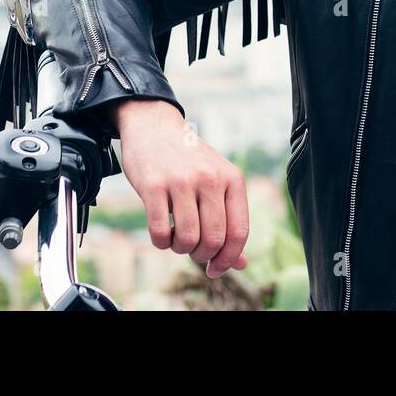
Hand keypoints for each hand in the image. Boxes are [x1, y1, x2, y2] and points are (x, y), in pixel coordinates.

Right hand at [108, 99, 249, 278]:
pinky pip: (160, 232)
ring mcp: (181, 180)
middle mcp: (210, 178)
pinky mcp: (153, 185)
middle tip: (191, 250)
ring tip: (176, 238)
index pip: (239, 232)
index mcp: (232, 178)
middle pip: (214, 239)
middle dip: (202, 255)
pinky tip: (161, 233)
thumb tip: (242, 264)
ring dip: (180, 248)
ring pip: (188, 239)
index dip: (229, 259)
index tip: (215, 270)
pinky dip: (161, 243)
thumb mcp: (215, 182)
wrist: (153, 126)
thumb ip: (228, 220)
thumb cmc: (187, 161)